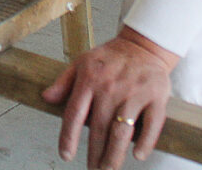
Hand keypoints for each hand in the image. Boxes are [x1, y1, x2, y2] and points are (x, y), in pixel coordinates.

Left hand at [44, 27, 176, 169]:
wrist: (143, 45)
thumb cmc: (110, 57)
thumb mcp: (81, 62)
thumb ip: (63, 82)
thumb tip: (45, 97)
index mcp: (90, 79)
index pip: (74, 113)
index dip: (68, 137)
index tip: (65, 155)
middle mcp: (110, 88)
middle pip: (99, 128)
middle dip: (94, 154)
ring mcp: (134, 93)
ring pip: (122, 131)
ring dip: (114, 154)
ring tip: (108, 168)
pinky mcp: (156, 97)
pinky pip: (152, 124)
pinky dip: (145, 141)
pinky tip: (138, 154)